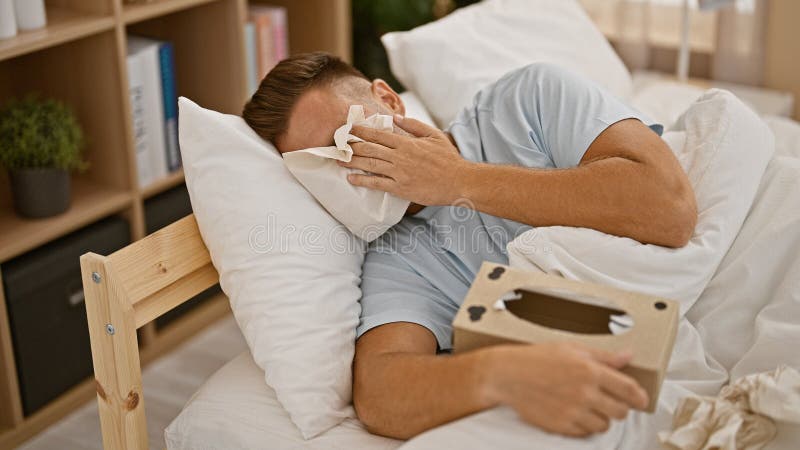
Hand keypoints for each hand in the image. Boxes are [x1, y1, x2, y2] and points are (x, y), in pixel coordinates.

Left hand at [340, 115, 467, 205]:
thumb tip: (396, 118)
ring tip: (339, 160)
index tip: (349, 128)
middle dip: (351, 146)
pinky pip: (377, 183)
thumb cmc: (448, 158)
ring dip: (353, 162)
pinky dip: (363, 181)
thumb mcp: (433, 135)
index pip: (378, 134)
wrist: (458, 181)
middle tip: (338, 144)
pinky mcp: (400, 188)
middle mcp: (399, 156)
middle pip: (369, 149)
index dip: (361, 131)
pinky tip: (352, 179)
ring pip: (370, 164)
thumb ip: (414, 126)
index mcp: (406, 143)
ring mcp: (399, 173)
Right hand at [481, 342, 648, 436]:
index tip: (641, 399)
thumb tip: (628, 356)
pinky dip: (584, 426)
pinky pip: (585, 433)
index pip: (629, 390)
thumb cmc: (537, 358)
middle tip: (610, 400)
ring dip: (602, 418)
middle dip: (619, 407)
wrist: (507, 375)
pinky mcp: (562, 426)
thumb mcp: (572, 349)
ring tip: (589, 407)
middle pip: (620, 411)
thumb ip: (603, 356)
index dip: (640, 397)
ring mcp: (573, 412)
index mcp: (590, 370)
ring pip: (604, 425)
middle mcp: (585, 393)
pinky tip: (575, 413)